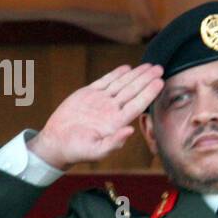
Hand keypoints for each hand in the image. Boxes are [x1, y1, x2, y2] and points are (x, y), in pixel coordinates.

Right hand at [28, 64, 163, 168]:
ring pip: (122, 84)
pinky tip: (127, 68)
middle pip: (133, 91)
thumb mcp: (96, 151)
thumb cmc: (77, 150)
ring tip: (149, 66)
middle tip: (160, 68)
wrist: (56, 142)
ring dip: (135, 74)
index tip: (160, 82)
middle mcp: (112, 110)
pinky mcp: (88, 94)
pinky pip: (105, 81)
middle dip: (146, 79)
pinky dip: (115, 74)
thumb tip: (131, 131)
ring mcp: (101, 101)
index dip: (149, 93)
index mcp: (116, 122)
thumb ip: (114, 142)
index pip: (137, 105)